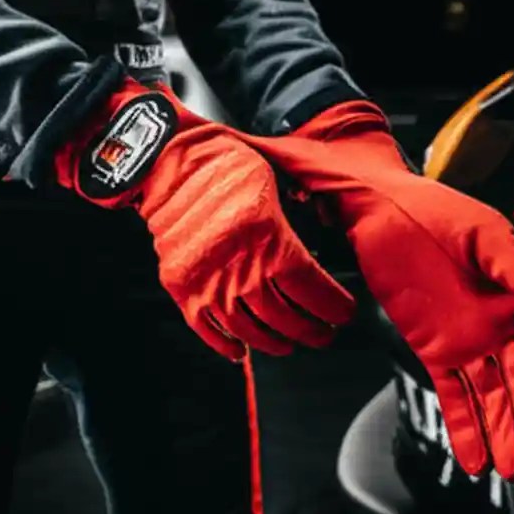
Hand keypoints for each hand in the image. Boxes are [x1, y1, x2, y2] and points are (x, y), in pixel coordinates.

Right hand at [54, 78, 354, 359]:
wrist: (170, 163)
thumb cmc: (229, 167)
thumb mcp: (278, 182)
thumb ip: (302, 216)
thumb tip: (328, 236)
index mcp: (269, 237)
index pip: (311, 289)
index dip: (332, 307)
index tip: (344, 314)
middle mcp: (239, 265)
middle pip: (285, 316)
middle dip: (311, 329)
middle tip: (325, 333)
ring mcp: (207, 281)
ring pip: (250, 329)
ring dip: (275, 342)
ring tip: (291, 343)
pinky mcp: (181, 287)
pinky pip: (207, 329)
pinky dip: (226, 345)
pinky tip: (243, 351)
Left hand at [237, 101, 513, 478]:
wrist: (378, 211)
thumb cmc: (434, 212)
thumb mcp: (484, 235)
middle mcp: (501, 323)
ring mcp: (469, 341)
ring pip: (493, 397)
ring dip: (505, 432)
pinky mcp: (435, 352)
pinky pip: (454, 397)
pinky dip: (465, 428)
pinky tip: (476, 459)